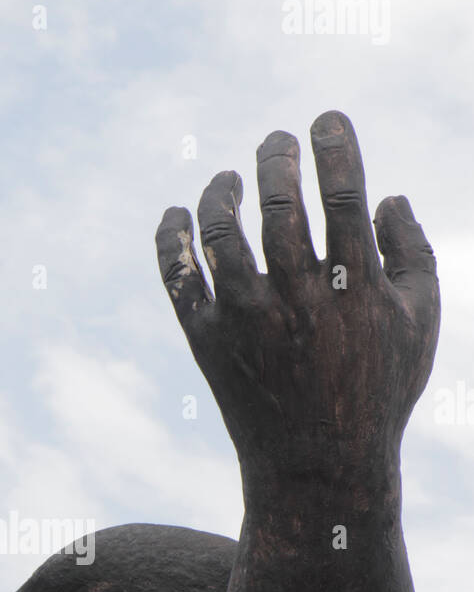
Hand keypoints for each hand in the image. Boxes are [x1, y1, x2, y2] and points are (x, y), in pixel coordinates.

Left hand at [155, 111, 438, 488]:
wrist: (319, 471)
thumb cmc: (377, 392)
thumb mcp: (420, 325)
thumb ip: (414, 253)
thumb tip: (388, 196)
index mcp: (355, 288)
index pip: (341, 193)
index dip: (333, 145)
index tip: (324, 121)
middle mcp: (298, 299)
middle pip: (279, 204)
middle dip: (277, 157)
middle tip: (277, 142)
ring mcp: (247, 321)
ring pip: (221, 232)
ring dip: (221, 191)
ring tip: (231, 179)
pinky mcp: (208, 342)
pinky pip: (179, 276)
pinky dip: (172, 237)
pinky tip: (178, 213)